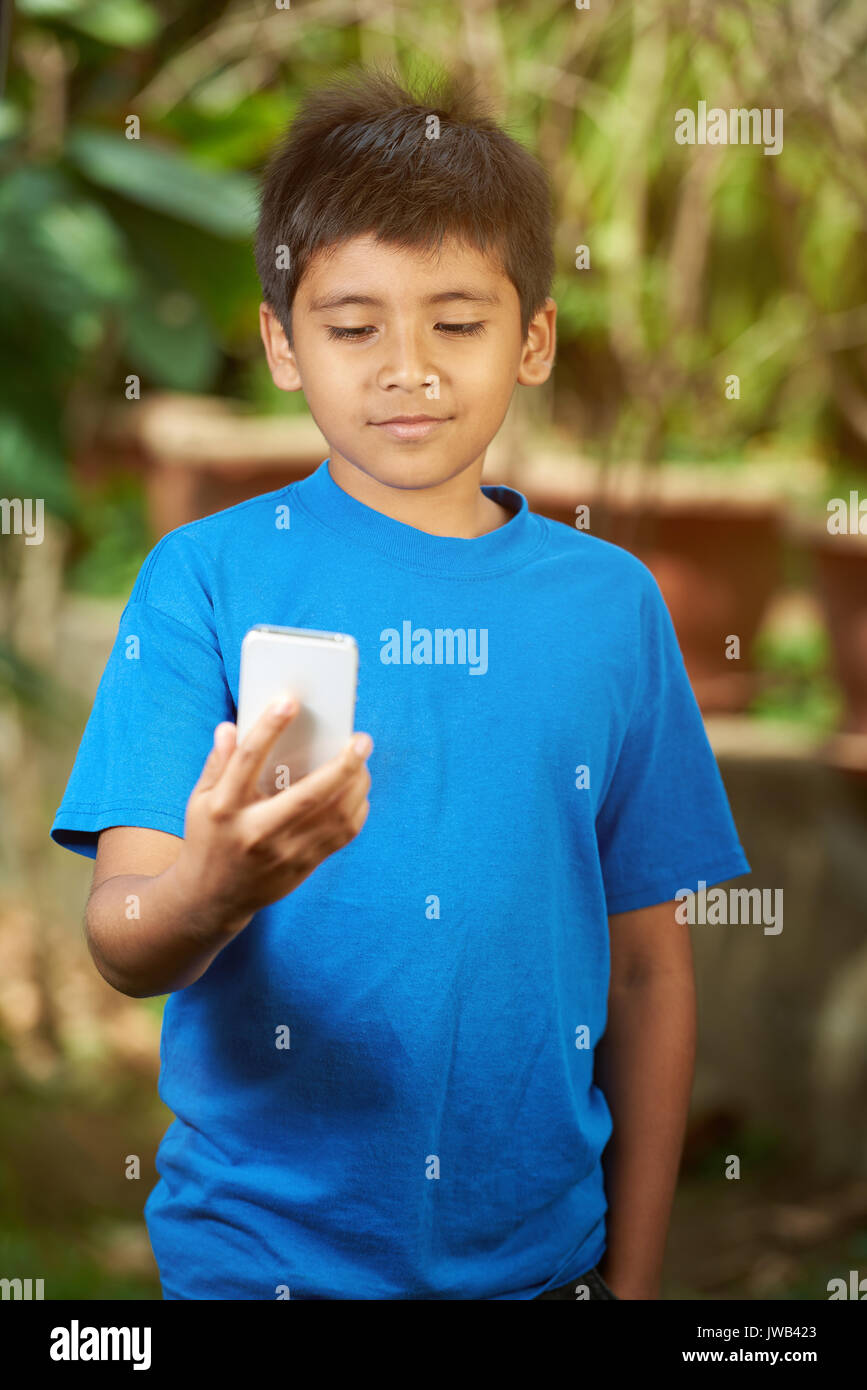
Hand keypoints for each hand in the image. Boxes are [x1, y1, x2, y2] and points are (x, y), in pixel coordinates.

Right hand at [174, 694, 371, 929]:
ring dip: (356, 786)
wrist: (211, 898)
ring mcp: (283, 853)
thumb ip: (217, 763)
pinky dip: (356, 809)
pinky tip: (357, 789)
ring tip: (361, 760)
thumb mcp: (199, 800)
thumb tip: (230, 727)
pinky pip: (341, 835)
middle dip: (341, 766)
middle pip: (308, 796)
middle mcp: (256, 832)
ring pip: (334, 818)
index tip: (289, 701)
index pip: (247, 762)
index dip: (268, 728)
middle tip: (361, 740)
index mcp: (224, 809)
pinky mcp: (303, 866)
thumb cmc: (208, 838)